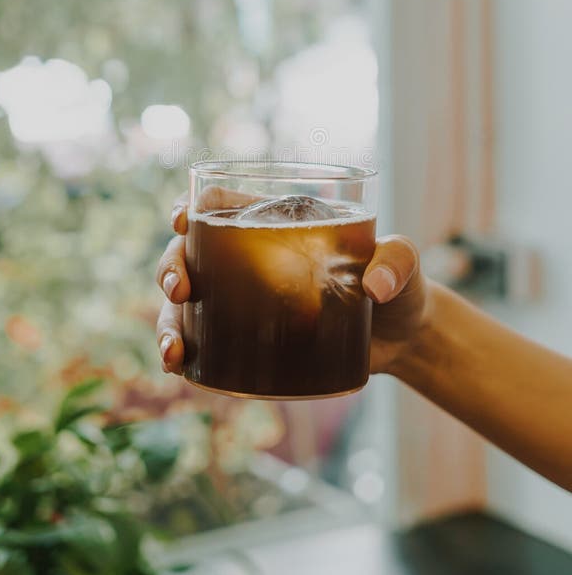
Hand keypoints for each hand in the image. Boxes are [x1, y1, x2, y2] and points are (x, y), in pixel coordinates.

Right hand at [156, 192, 431, 376]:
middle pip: (192, 252)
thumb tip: (375, 285)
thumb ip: (398, 260)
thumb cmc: (402, 288)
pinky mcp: (252, 341)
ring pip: (187, 304)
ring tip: (172, 351)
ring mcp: (246, 302)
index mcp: (278, 223)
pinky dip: (187, 355)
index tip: (182, 221)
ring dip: (167, 322)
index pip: (221, 204)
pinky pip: (207, 344)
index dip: (193, 208)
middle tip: (179, 289)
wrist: (404, 341)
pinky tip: (180, 370)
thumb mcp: (407, 264)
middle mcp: (251, 259)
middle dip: (171, 266)